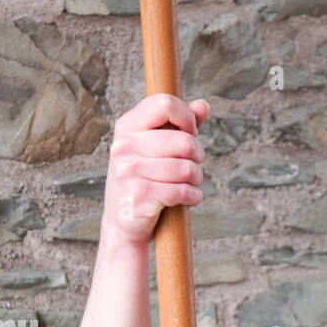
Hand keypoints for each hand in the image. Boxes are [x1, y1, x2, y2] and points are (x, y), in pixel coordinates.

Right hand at [101, 92, 210, 247]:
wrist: (123, 222)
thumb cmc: (144, 179)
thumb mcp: (156, 148)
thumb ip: (180, 126)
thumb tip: (203, 105)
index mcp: (128, 126)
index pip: (165, 104)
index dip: (186, 118)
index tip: (190, 134)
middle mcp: (124, 146)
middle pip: (185, 141)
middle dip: (198, 156)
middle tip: (194, 165)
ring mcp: (129, 171)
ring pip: (187, 168)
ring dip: (197, 179)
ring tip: (191, 183)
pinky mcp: (140, 196)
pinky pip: (183, 191)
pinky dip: (193, 196)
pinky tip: (190, 198)